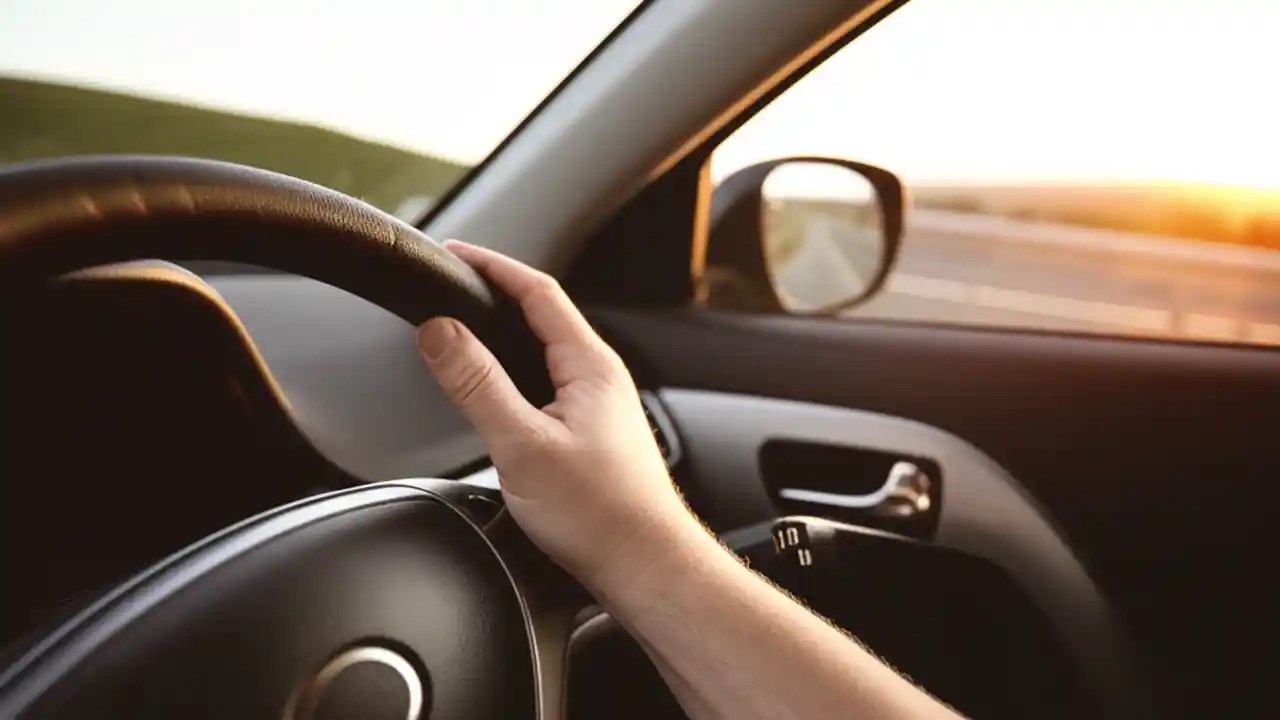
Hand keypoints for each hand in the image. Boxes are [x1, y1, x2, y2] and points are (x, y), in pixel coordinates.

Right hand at [415, 241, 699, 589]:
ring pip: (543, 353)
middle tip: (451, 285)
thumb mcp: (523, 444)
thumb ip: (478, 384)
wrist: (644, 565)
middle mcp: (599, 378)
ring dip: (504, 336)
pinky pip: (546, 385)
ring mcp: (597, 406)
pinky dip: (514, 374)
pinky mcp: (590, 434)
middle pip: (541, 317)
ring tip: (464, 329)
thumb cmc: (601, 514)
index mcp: (590, 365)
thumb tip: (440, 332)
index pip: (538, 291)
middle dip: (495, 295)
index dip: (492, 266)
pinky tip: (494, 393)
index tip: (454, 253)